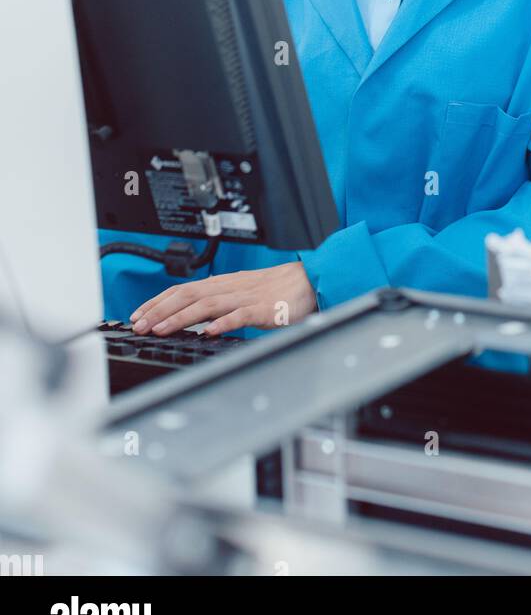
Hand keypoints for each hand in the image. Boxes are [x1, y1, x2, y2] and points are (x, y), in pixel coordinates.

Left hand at [129, 262, 316, 336]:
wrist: (309, 281)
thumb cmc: (276, 290)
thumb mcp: (241, 293)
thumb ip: (218, 304)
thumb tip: (193, 318)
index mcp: (222, 284)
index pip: (182, 289)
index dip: (158, 301)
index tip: (138, 315)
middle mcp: (229, 287)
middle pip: (188, 295)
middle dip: (160, 310)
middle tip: (140, 325)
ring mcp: (245, 297)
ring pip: (207, 304)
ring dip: (181, 317)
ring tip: (162, 329)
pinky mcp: (262, 309)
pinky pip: (240, 315)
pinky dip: (223, 322)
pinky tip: (209, 332)